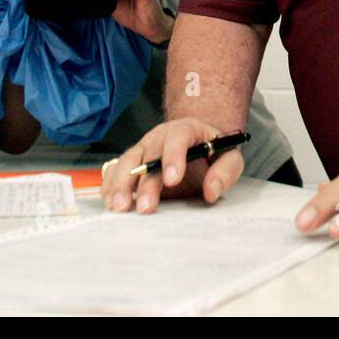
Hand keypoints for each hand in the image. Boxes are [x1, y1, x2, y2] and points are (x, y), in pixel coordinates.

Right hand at [100, 117, 243, 213]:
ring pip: (126, 163)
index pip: (178, 138)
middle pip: (148, 156)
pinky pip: (114, 171)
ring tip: (120, 208)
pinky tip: (110, 202)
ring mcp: (142, 149)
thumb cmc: (212, 152)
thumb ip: (225, 171)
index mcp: (185, 130)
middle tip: (146, 207)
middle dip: (145, 183)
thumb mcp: (229, 157)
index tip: (172, 180)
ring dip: (121, 185)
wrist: (196, 142)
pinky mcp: (130, 163)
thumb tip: (211, 190)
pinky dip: (109, 186)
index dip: (174, 158)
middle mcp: (159, 137)